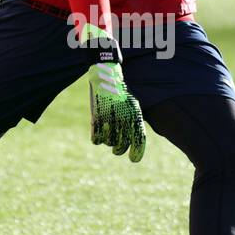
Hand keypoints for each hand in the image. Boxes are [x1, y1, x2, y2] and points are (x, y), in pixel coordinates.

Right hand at [82, 24, 145, 161]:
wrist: (106, 73)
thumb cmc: (120, 90)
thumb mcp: (132, 104)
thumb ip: (133, 122)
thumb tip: (134, 141)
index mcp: (135, 115)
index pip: (138, 140)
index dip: (137, 153)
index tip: (133, 160)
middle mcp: (123, 118)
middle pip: (122, 145)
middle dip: (119, 150)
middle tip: (118, 150)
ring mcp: (109, 118)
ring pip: (108, 142)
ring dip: (108, 142)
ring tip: (108, 136)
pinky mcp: (96, 116)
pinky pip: (96, 138)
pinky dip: (96, 138)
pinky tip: (97, 135)